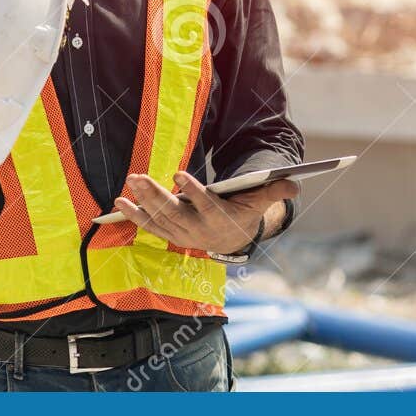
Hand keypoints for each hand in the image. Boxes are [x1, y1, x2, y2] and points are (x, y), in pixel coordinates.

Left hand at [113, 171, 296, 253]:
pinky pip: (150, 226)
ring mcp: (181, 234)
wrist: (231, 241)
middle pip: (174, 213)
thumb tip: (295, 183)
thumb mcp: (259, 203)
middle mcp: (197, 230)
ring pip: (159, 218)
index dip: (192, 191)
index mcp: (219, 219)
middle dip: (155, 196)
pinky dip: (134, 215)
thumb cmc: (244, 213)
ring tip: (129, 183)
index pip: (205, 205)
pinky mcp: (170, 235)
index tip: (178, 174)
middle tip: (138, 178)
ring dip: (142, 202)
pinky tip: (119, 202)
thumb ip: (274, 192)